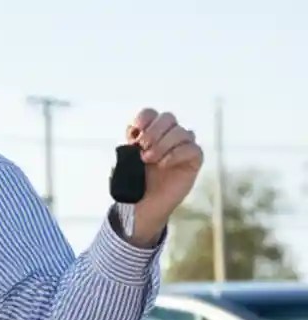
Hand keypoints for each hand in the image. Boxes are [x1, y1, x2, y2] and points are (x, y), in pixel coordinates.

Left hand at [124, 109, 203, 243]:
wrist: (143, 205)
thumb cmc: (134, 184)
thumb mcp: (125, 164)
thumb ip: (129, 147)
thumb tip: (134, 136)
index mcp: (150, 133)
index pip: (151, 114)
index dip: (144, 119)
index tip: (134, 134)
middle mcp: (168, 136)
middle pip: (168, 118)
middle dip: (154, 131)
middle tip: (142, 148)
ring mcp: (182, 147)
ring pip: (181, 132)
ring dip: (163, 144)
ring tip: (149, 160)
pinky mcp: (193, 160)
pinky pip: (192, 149)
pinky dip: (176, 154)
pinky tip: (163, 165)